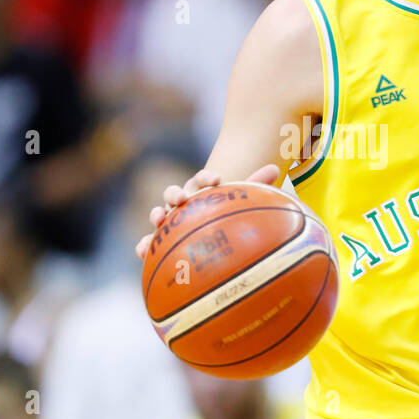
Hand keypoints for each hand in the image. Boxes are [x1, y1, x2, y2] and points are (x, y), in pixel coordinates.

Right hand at [134, 163, 280, 259]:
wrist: (213, 237)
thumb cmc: (228, 216)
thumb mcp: (241, 202)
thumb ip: (256, 186)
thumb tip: (276, 167)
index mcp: (202, 191)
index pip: (202, 180)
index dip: (206, 178)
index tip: (217, 180)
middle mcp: (183, 204)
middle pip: (174, 193)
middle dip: (175, 193)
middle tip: (182, 198)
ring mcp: (170, 221)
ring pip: (160, 214)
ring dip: (157, 213)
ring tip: (159, 219)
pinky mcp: (161, 241)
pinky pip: (150, 243)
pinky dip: (144, 245)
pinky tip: (142, 252)